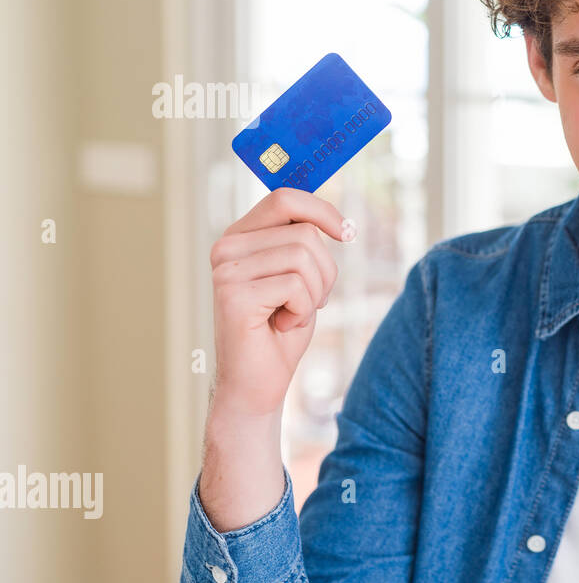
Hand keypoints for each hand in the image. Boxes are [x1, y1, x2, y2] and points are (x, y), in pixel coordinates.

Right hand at [209, 187, 348, 420]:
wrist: (257, 384)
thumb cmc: (282, 330)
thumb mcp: (300, 277)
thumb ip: (304, 243)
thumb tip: (334, 219)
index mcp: (240, 236)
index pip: (284, 198)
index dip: (323, 209)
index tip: (348, 233)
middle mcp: (226, 247)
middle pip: (305, 232)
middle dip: (325, 271)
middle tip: (309, 301)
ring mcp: (226, 270)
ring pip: (304, 257)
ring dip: (315, 293)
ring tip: (291, 314)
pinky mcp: (233, 295)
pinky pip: (296, 286)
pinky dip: (303, 310)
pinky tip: (281, 325)